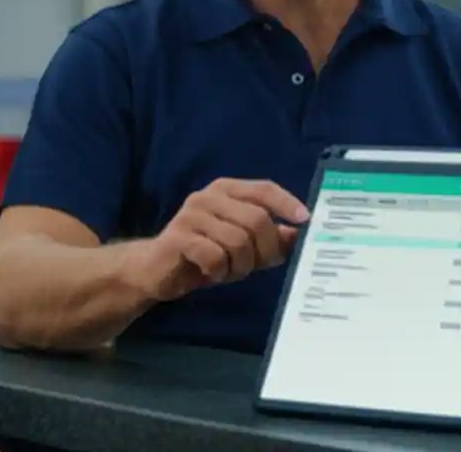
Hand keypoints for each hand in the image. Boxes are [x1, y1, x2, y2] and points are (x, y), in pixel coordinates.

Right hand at [133, 179, 309, 300]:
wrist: (156, 269)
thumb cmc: (204, 255)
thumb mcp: (244, 248)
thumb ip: (269, 240)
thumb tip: (297, 234)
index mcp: (227, 190)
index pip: (264, 188)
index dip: (286, 203)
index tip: (305, 219)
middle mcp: (209, 196)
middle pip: (256, 219)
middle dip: (264, 249)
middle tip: (255, 266)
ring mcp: (192, 214)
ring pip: (238, 241)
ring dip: (240, 266)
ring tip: (228, 271)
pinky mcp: (178, 237)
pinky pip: (215, 256)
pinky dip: (219, 271)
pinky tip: (211, 272)